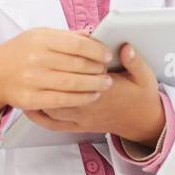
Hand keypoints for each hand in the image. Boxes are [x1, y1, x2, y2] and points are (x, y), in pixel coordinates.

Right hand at [0, 28, 113, 122]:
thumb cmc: (19, 52)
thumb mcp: (38, 35)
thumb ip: (65, 36)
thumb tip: (92, 36)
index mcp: (40, 40)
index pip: (77, 44)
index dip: (97, 50)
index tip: (107, 55)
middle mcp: (36, 59)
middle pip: (77, 65)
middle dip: (98, 69)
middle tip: (108, 70)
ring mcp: (32, 80)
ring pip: (73, 84)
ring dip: (94, 85)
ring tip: (106, 83)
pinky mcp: (31, 99)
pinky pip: (63, 100)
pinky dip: (81, 98)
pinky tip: (92, 95)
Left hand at [27, 42, 165, 143]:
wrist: (142, 122)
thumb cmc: (141, 97)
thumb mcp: (144, 76)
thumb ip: (134, 61)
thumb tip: (126, 48)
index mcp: (104, 89)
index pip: (79, 72)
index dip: (69, 59)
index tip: (63, 49)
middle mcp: (89, 105)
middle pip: (60, 88)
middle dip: (49, 73)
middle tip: (39, 58)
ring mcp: (81, 118)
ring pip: (52, 105)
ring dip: (41, 91)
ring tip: (30, 76)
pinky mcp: (78, 126)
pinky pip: (53, 123)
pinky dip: (39, 115)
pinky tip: (30, 105)